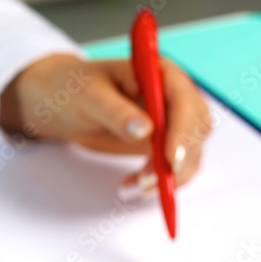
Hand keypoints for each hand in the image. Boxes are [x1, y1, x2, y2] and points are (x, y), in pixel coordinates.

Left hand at [0, 54, 211, 190]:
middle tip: (149, 182)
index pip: (184, 100)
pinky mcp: (165, 143)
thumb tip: (145, 130)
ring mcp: (172, 121)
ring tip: (133, 188)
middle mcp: (173, 95)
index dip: (183, 130)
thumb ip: (115, 112)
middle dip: (179, 159)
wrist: (64, 103)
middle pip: (196, 129)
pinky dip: (162, 182)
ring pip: (191, 152)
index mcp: (159, 73)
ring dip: (171, 176)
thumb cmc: (74, 90)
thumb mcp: (88, 97)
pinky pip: (177, 166)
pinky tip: (134, 187)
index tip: (171, 158)